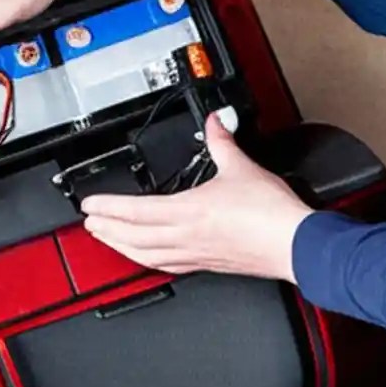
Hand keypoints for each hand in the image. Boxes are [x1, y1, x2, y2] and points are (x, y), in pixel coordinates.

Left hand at [81, 115, 314, 282]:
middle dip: (106, 229)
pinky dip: (149, 260)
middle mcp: (186, 237)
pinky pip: (168, 265)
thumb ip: (223, 141)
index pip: (135, 211)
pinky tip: (146, 258)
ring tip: (107, 239)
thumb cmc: (273, 215)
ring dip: (121, 247)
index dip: (108, 207)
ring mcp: (196, 254)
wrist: (297, 245)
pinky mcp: (209, 264)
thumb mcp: (242, 167)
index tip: (89, 204)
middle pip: (133, 237)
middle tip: (88, 222)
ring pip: (146, 255)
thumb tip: (216, 121)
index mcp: (189, 212)